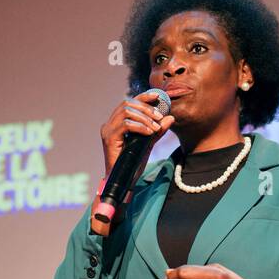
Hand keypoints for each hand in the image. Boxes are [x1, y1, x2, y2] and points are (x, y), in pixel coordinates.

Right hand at [92, 92, 174, 236]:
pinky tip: (149, 132)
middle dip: (146, 108)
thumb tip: (170, 117)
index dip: (144, 97)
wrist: (124, 182)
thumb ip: (157, 131)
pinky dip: (140, 126)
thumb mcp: (148, 144)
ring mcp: (108, 130)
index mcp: (117, 123)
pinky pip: (126, 124)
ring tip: (155, 127)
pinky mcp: (109, 138)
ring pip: (126, 111)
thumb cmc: (132, 164)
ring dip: (144, 117)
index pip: (130, 102)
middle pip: (128, 103)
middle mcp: (110, 124)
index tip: (158, 97)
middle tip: (159, 117)